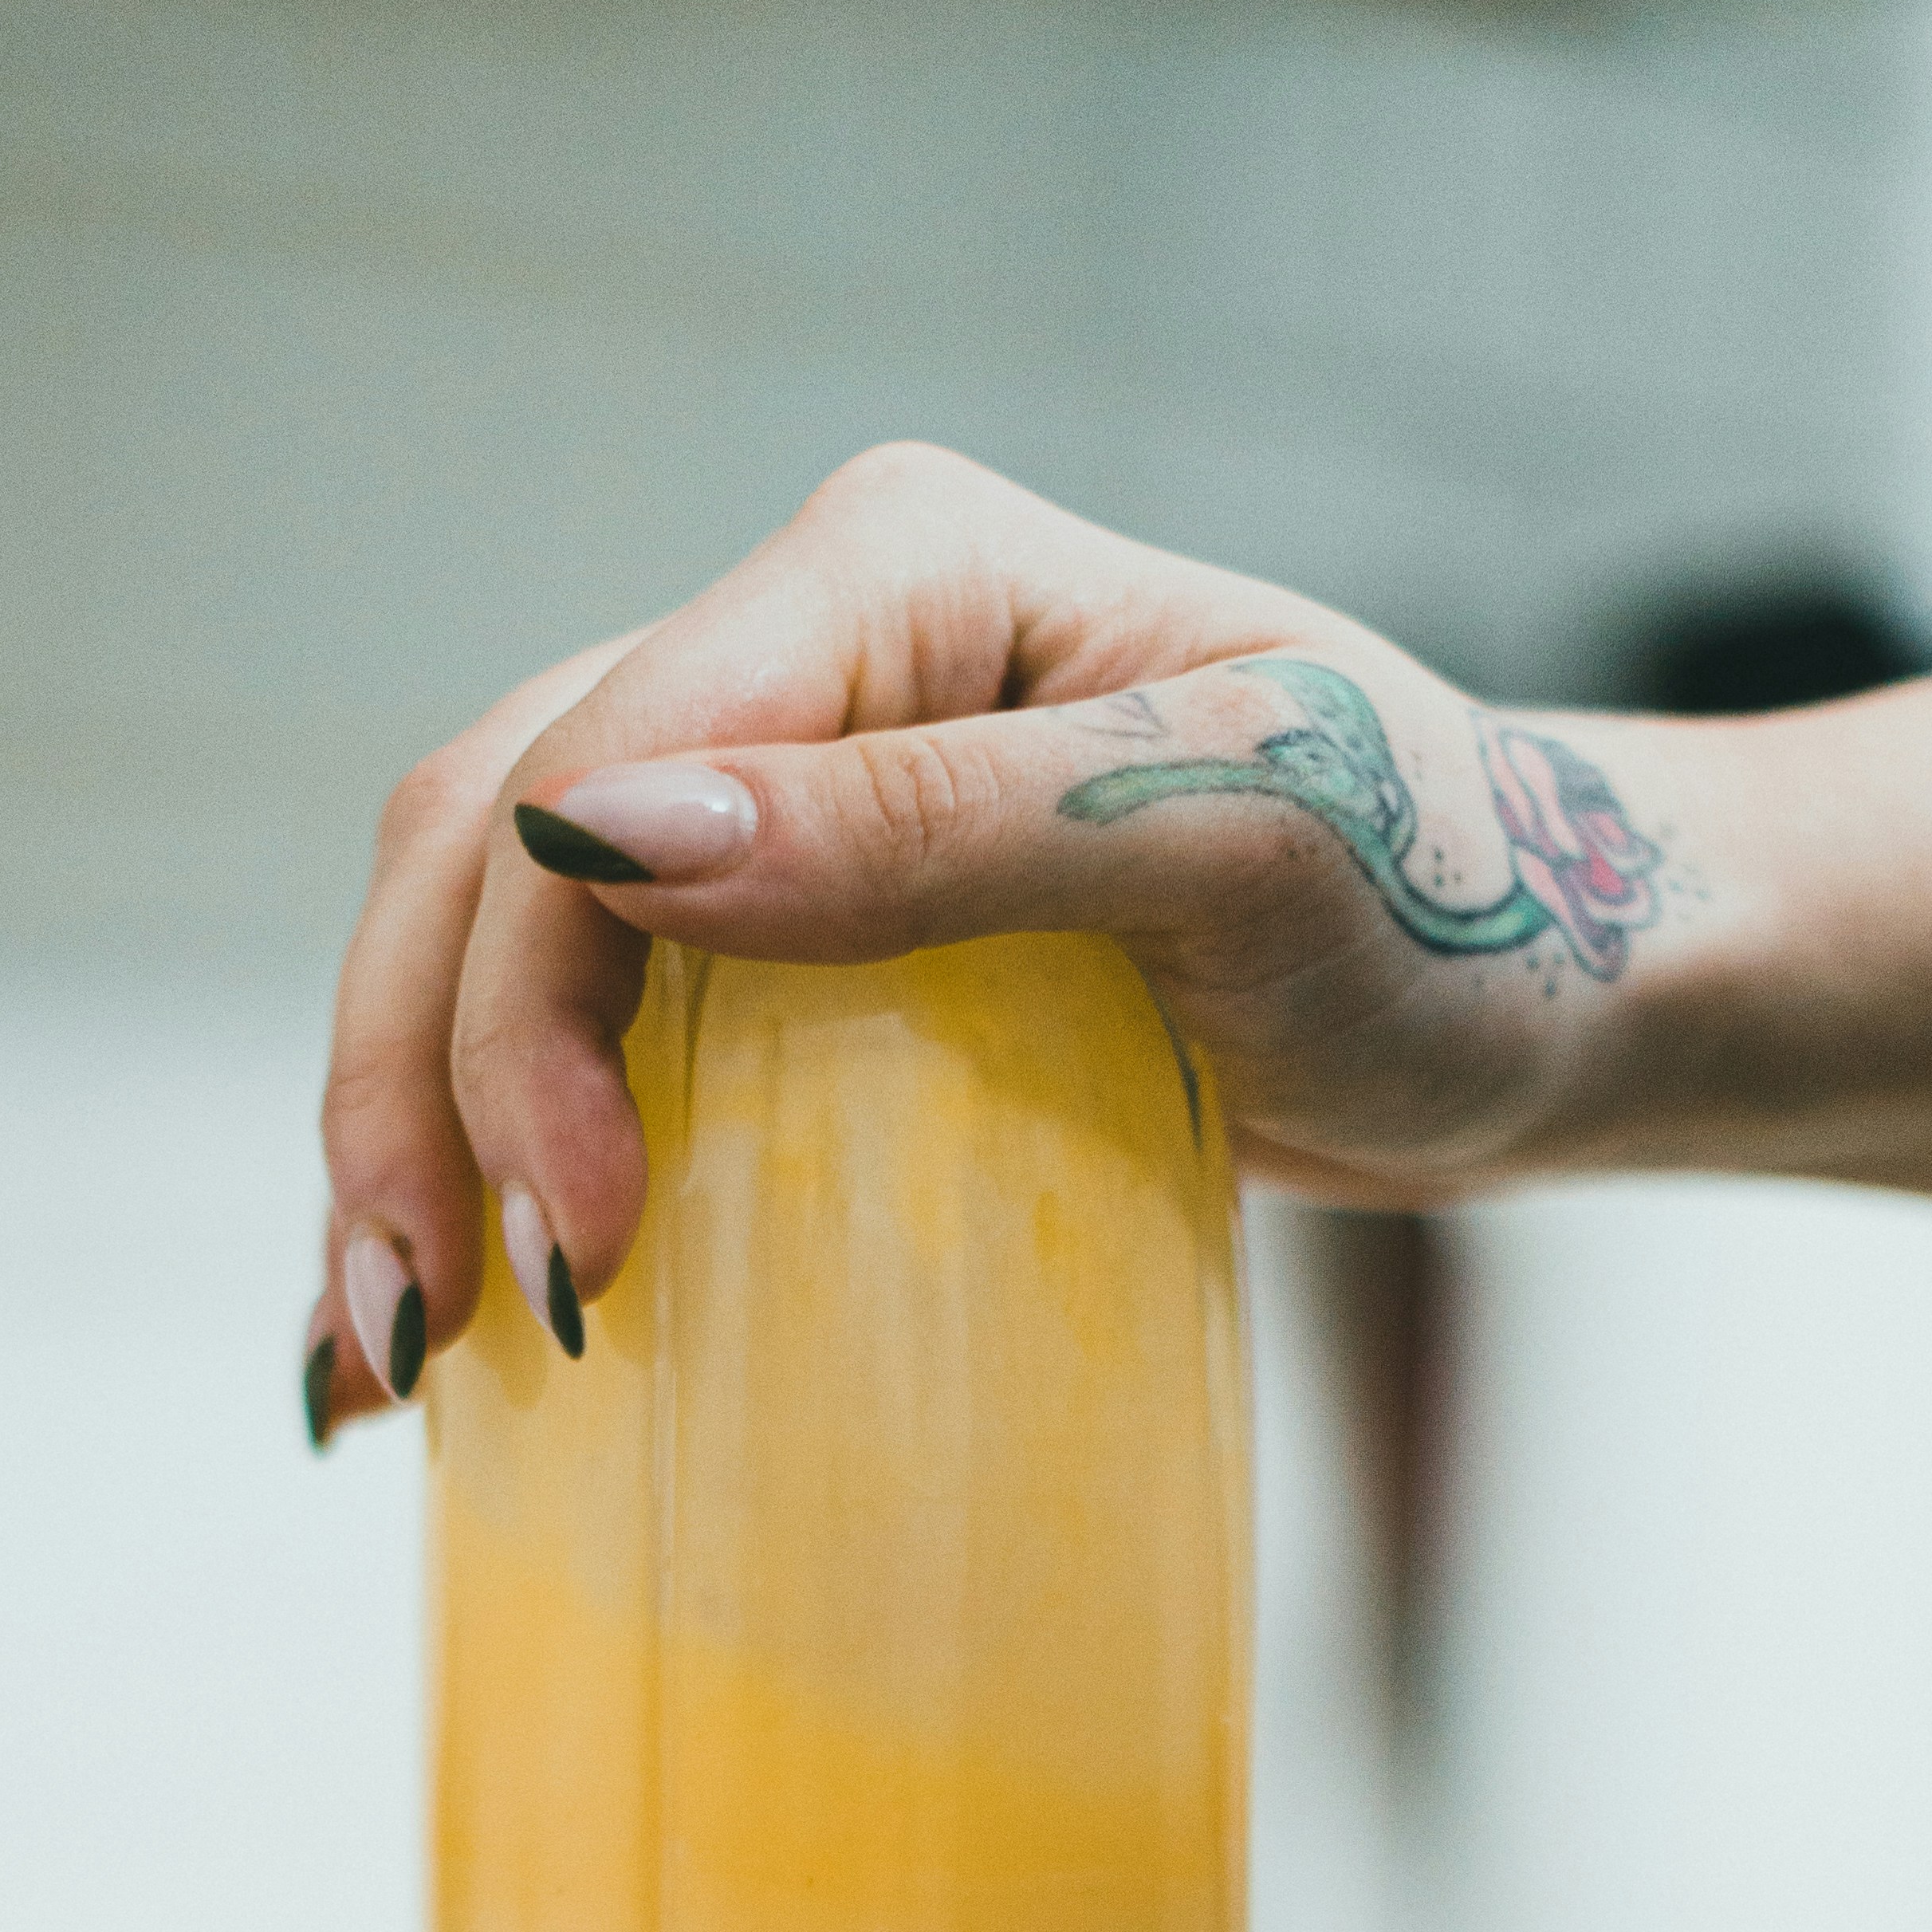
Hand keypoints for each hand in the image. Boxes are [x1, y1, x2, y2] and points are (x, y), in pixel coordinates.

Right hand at [306, 442, 1695, 1425]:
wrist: (1544, 994)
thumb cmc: (1441, 912)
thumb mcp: (1229, 849)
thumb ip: (932, 829)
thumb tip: (616, 844)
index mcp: (889, 569)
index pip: (597, 763)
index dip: (528, 1015)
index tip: (587, 1252)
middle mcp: (806, 650)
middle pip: (486, 844)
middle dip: (410, 1092)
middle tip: (419, 1344)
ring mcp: (786, 789)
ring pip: (484, 929)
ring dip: (404, 1132)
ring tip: (388, 1363)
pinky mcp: (796, 932)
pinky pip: (574, 1014)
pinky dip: (485, 1150)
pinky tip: (436, 1310)